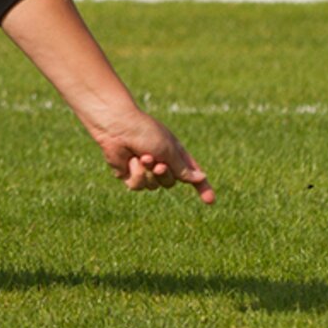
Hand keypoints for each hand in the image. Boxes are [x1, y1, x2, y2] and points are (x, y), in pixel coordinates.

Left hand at [89, 108, 214, 203]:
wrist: (116, 126)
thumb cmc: (145, 132)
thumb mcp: (169, 150)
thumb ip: (182, 168)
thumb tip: (200, 178)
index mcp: (174, 153)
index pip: (191, 173)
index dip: (202, 187)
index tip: (211, 201)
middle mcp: (160, 161)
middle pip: (170, 182)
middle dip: (164, 174)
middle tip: (157, 163)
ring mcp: (144, 169)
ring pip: (153, 186)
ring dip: (148, 172)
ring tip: (141, 156)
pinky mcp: (129, 174)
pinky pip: (137, 186)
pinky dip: (136, 173)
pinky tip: (130, 159)